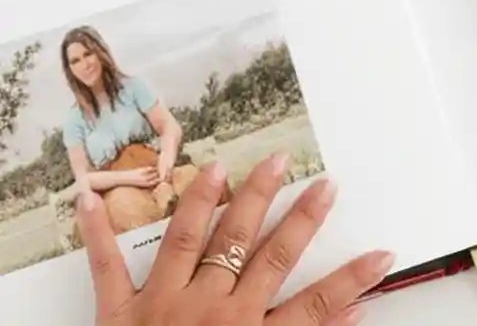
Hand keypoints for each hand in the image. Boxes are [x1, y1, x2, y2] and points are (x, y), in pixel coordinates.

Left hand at [79, 153, 393, 325]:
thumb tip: (355, 316)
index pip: (316, 303)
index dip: (352, 278)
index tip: (382, 252)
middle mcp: (214, 313)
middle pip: (264, 253)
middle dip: (294, 213)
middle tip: (315, 177)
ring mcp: (165, 307)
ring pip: (195, 240)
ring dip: (216, 200)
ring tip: (230, 166)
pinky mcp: (118, 313)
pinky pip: (107, 267)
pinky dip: (97, 233)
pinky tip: (94, 198)